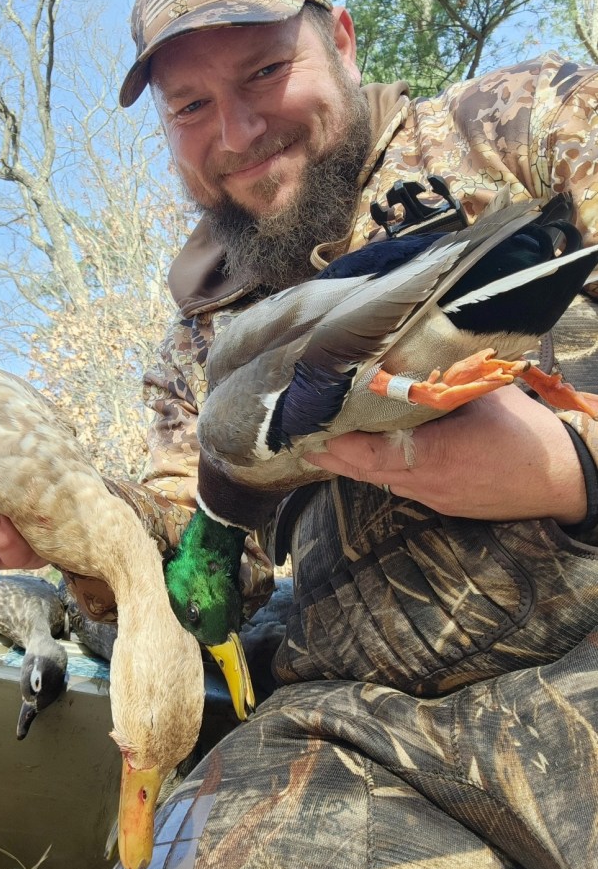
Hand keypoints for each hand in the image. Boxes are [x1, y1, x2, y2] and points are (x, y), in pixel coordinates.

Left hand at [304, 385, 587, 523]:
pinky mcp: (443, 505)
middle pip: (363, 472)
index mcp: (433, 456)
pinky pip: (400, 487)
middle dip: (331, 457)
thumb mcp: (483, 398)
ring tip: (321, 449)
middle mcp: (426, 484)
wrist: (567, 480)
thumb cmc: (529, 433)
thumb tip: (411, 363)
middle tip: (301, 442)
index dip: (336, 443)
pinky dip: (376, 472)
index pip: (367, 453)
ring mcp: (433, 499)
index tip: (310, 428)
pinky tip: (365, 460)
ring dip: (351, 465)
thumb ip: (443, 385)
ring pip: (379, 481)